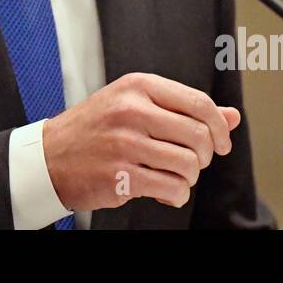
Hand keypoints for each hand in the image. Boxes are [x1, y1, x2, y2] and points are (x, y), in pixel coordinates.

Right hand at [41, 72, 239, 212]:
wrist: (50, 156)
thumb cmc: (97, 128)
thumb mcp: (135, 105)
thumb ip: (183, 109)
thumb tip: (232, 117)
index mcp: (138, 86)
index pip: (199, 102)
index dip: (218, 126)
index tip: (219, 143)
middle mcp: (132, 110)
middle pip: (198, 135)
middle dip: (204, 155)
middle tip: (193, 162)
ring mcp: (125, 143)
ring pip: (188, 165)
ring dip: (188, 177)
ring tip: (172, 176)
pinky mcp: (120, 176)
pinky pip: (172, 189)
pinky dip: (176, 195)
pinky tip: (164, 192)